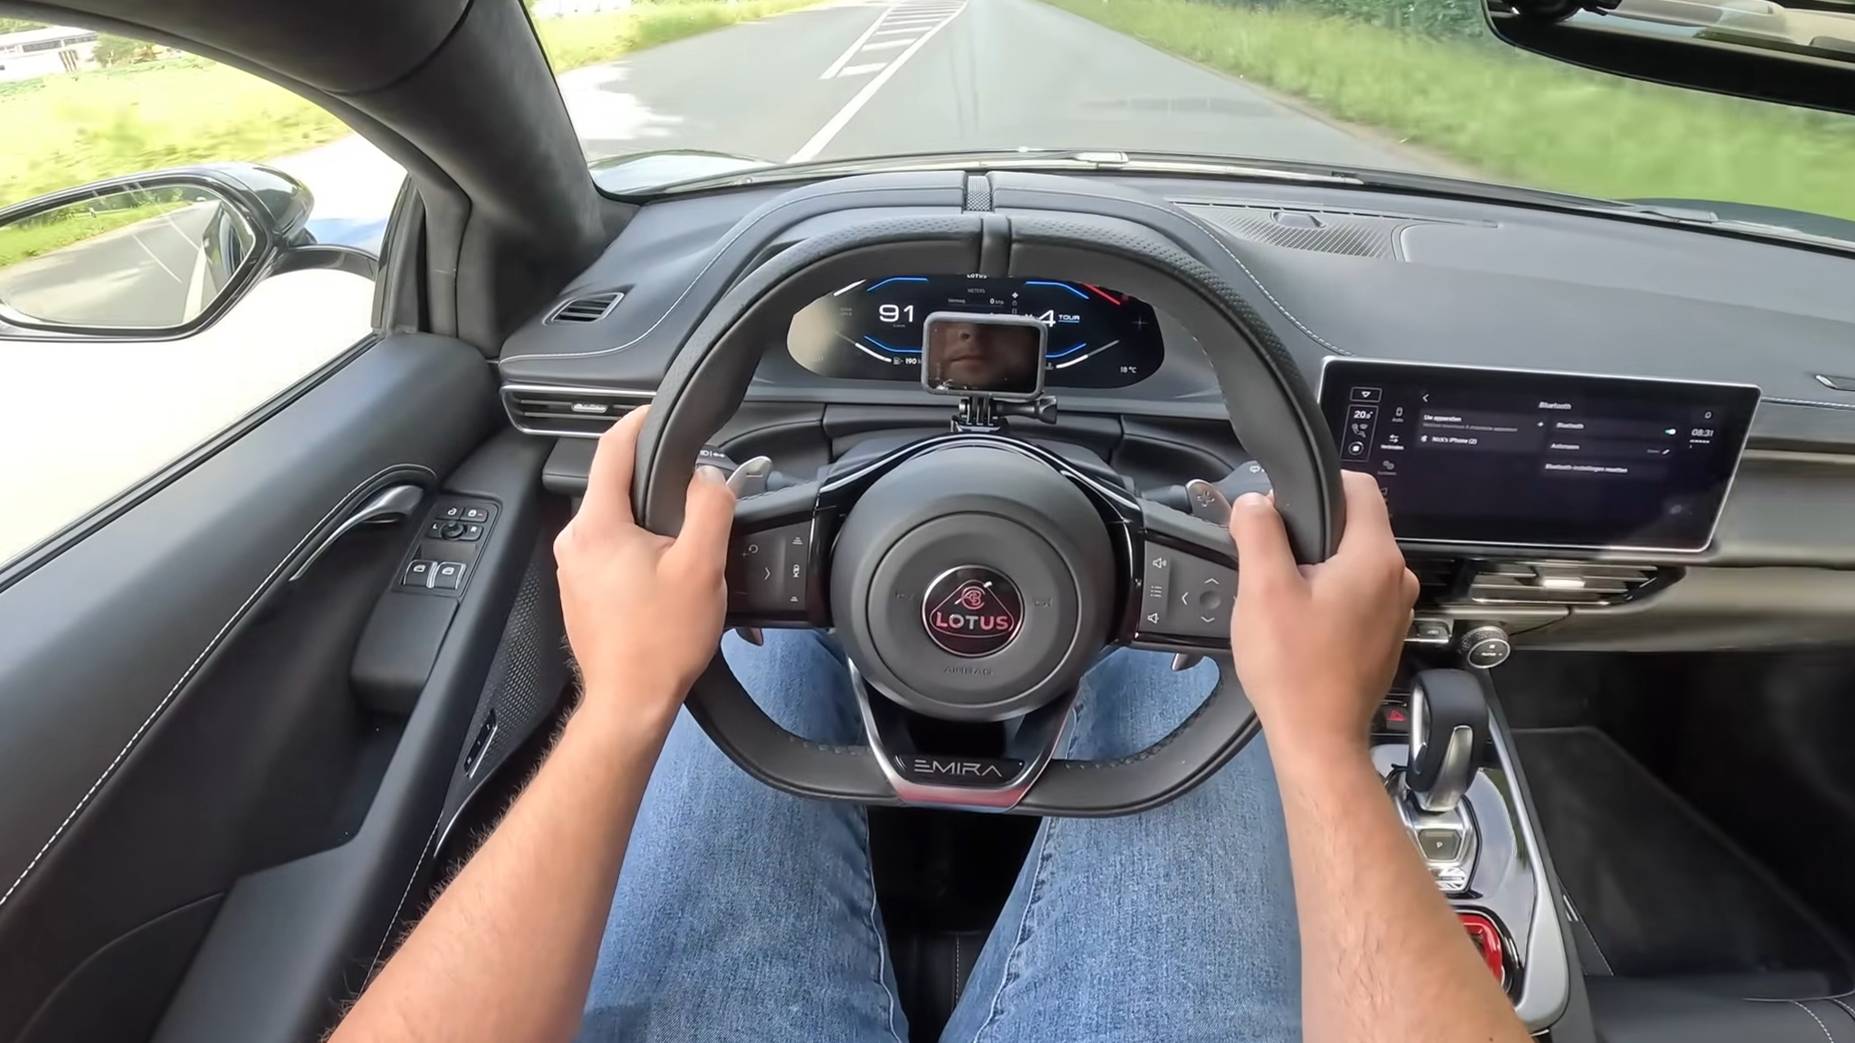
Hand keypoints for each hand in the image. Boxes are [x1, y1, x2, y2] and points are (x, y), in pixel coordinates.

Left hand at [554, 407, 734, 728]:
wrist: (631, 702)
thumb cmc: (660, 642)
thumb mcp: (701, 565)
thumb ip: (709, 507)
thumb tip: (710, 477)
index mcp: (597, 526)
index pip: (611, 449)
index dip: (638, 421)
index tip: (658, 412)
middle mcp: (574, 542)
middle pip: (617, 488)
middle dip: (657, 486)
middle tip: (696, 496)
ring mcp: (572, 568)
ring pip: (617, 523)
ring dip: (652, 526)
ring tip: (687, 550)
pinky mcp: (580, 591)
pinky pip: (611, 553)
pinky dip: (639, 554)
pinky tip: (667, 579)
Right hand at [1226, 471, 1417, 764]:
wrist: (1317, 738)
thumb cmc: (1293, 667)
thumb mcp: (1263, 589)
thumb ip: (1258, 532)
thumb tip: (1255, 502)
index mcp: (1376, 558)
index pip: (1360, 486)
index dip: (1318, 485)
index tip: (1282, 508)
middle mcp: (1397, 580)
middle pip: (1354, 526)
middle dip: (1312, 532)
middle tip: (1270, 560)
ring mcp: (1396, 611)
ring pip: (1354, 563)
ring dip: (1319, 568)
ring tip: (1282, 597)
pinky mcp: (1385, 637)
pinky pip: (1358, 596)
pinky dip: (1331, 598)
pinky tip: (1301, 624)